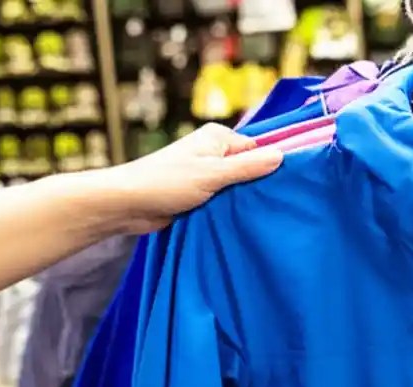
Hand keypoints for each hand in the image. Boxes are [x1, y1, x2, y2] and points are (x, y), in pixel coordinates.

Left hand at [95, 123, 283, 234]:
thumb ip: (247, 167)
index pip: (257, 150)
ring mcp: (205, 174)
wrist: (127, 205)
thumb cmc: (167, 182)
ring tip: (258, 217)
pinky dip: (228, 210)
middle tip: (274, 206)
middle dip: (256, 186)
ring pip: (236, 188)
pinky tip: (240, 222)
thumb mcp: (213, 174)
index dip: (269, 167)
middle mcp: (213, 152)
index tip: (285, 187)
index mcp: (218, 138)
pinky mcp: (198, 194)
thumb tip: (282, 156)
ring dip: (241, 202)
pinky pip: (223, 200)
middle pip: (248, 169)